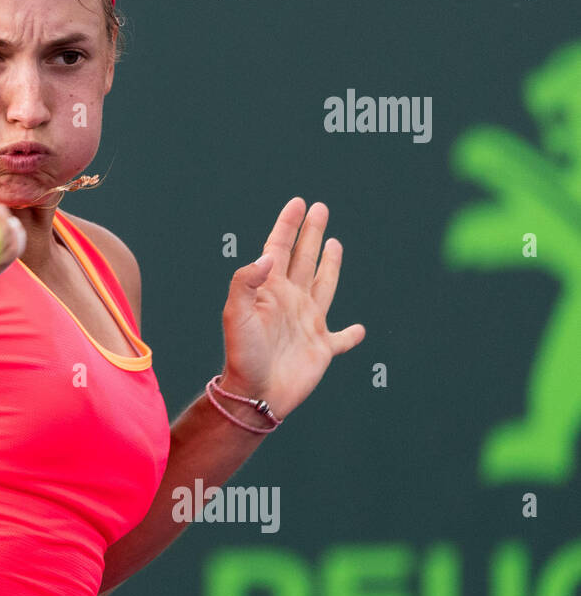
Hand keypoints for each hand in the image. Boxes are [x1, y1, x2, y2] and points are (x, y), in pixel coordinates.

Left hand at [219, 198, 365, 418]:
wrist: (255, 393)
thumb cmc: (243, 354)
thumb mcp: (237, 313)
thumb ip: (247, 281)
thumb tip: (270, 254)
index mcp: (270, 291)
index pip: (279, 248)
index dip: (288, 225)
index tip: (298, 202)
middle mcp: (290, 302)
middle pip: (304, 259)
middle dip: (311, 234)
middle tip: (320, 209)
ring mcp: (307, 324)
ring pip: (323, 287)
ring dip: (329, 266)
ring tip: (335, 244)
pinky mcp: (321, 349)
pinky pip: (342, 339)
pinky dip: (352, 335)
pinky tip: (358, 330)